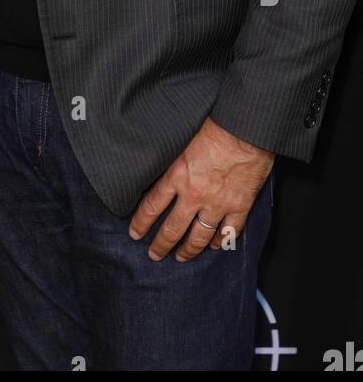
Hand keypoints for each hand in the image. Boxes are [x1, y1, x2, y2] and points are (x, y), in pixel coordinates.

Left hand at [128, 116, 274, 262]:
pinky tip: (213, 246)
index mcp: (177, 176)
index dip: (141, 223)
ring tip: (181, 257)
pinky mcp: (239, 206)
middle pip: (172, 228)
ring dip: (188, 250)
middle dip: (161, 244)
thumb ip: (170, 158)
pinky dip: (219, 241)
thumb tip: (156, 167)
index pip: (152, 206)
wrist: (246, 128)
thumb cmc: (214, 125)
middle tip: (153, 255)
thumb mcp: (181, 138)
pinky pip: (228, 232)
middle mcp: (195, 194)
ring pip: (199, 236)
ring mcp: (218, 204)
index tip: (135, 233)